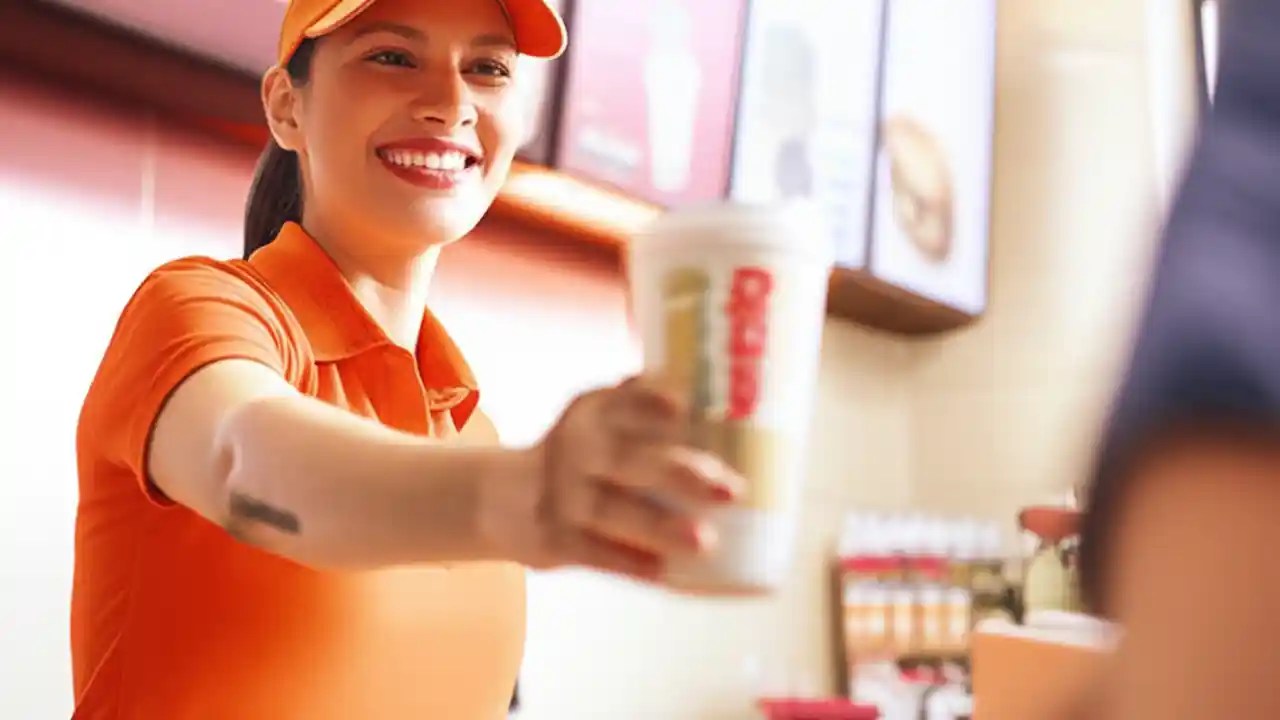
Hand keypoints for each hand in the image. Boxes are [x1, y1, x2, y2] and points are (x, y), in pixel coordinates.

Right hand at [481, 376, 741, 581]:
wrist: (503, 497)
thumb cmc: (582, 455)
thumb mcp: (598, 418)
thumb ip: (642, 403)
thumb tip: (720, 393)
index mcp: (592, 414)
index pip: (621, 402)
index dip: (650, 401)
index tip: (685, 406)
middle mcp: (575, 450)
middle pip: (626, 460)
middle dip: (680, 473)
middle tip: (732, 491)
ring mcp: (562, 497)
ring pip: (612, 512)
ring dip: (660, 527)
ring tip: (706, 542)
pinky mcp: (555, 539)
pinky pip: (595, 553)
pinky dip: (631, 563)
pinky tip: (667, 573)